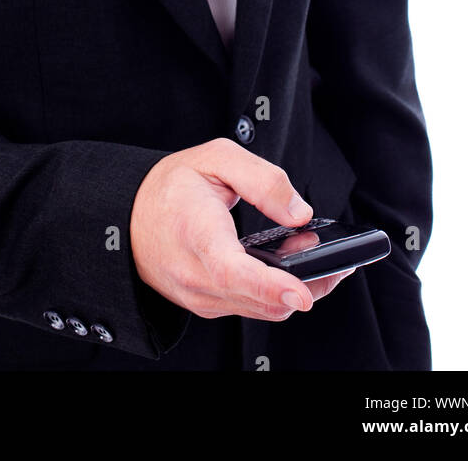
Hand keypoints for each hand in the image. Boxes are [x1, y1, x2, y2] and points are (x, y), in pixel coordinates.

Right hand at [130, 137, 356, 321]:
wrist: (128, 219)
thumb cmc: (170, 188)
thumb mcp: (214, 157)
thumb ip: (262, 178)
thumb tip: (300, 213)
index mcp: (195, 233)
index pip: (232, 270)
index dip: (269, 285)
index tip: (300, 292)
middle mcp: (196, 276)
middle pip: (259, 298)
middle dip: (307, 284)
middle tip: (339, 258)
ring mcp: (200, 298)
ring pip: (262, 310)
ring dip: (298, 291)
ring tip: (320, 258)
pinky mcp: (207, 307)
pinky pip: (252, 309)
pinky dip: (277, 295)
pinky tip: (290, 271)